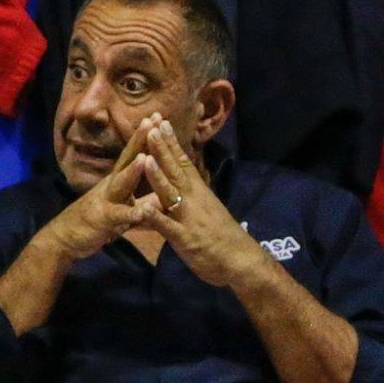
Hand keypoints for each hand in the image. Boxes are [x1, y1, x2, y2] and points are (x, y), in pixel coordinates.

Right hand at [37, 120, 158, 262]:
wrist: (66, 237)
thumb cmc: (97, 220)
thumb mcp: (123, 208)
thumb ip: (142, 200)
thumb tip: (164, 194)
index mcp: (118, 180)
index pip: (134, 154)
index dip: (146, 136)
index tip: (158, 116)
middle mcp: (111, 185)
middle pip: (127, 158)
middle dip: (140, 140)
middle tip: (152, 120)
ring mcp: (106, 200)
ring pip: (121, 183)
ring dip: (133, 171)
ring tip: (146, 158)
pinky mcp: (103, 219)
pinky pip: (118, 216)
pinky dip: (131, 213)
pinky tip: (143, 212)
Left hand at [133, 115, 272, 289]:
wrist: (241, 260)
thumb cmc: (223, 237)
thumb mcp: (206, 211)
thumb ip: (191, 197)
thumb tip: (181, 185)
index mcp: (199, 192)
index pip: (183, 161)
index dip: (172, 142)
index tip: (162, 122)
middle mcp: (193, 199)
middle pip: (175, 169)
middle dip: (162, 148)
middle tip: (152, 125)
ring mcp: (188, 218)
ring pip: (170, 193)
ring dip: (157, 175)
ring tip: (145, 156)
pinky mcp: (184, 238)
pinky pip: (167, 226)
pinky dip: (155, 216)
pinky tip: (142, 208)